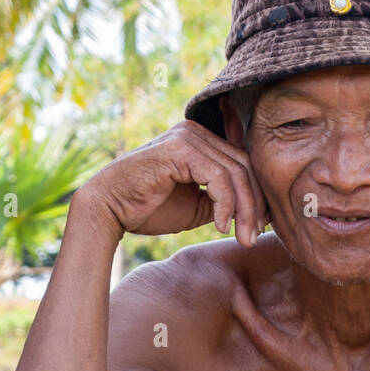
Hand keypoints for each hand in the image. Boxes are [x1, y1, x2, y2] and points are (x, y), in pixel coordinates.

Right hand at [78, 120, 269, 245]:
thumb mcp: (196, 206)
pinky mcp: (181, 150)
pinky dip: (226, 205)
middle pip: (244, 166)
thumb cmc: (147, 209)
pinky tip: (221, 227)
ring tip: (243, 237)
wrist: (109, 210)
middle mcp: (195, 133)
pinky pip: (218, 178)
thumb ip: (221, 201)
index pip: (242, 164)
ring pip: (235, 173)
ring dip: (244, 210)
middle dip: (255, 206)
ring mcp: (188, 137)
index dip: (256, 196)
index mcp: (200, 141)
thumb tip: (252, 212)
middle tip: (254, 237)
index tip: (260, 227)